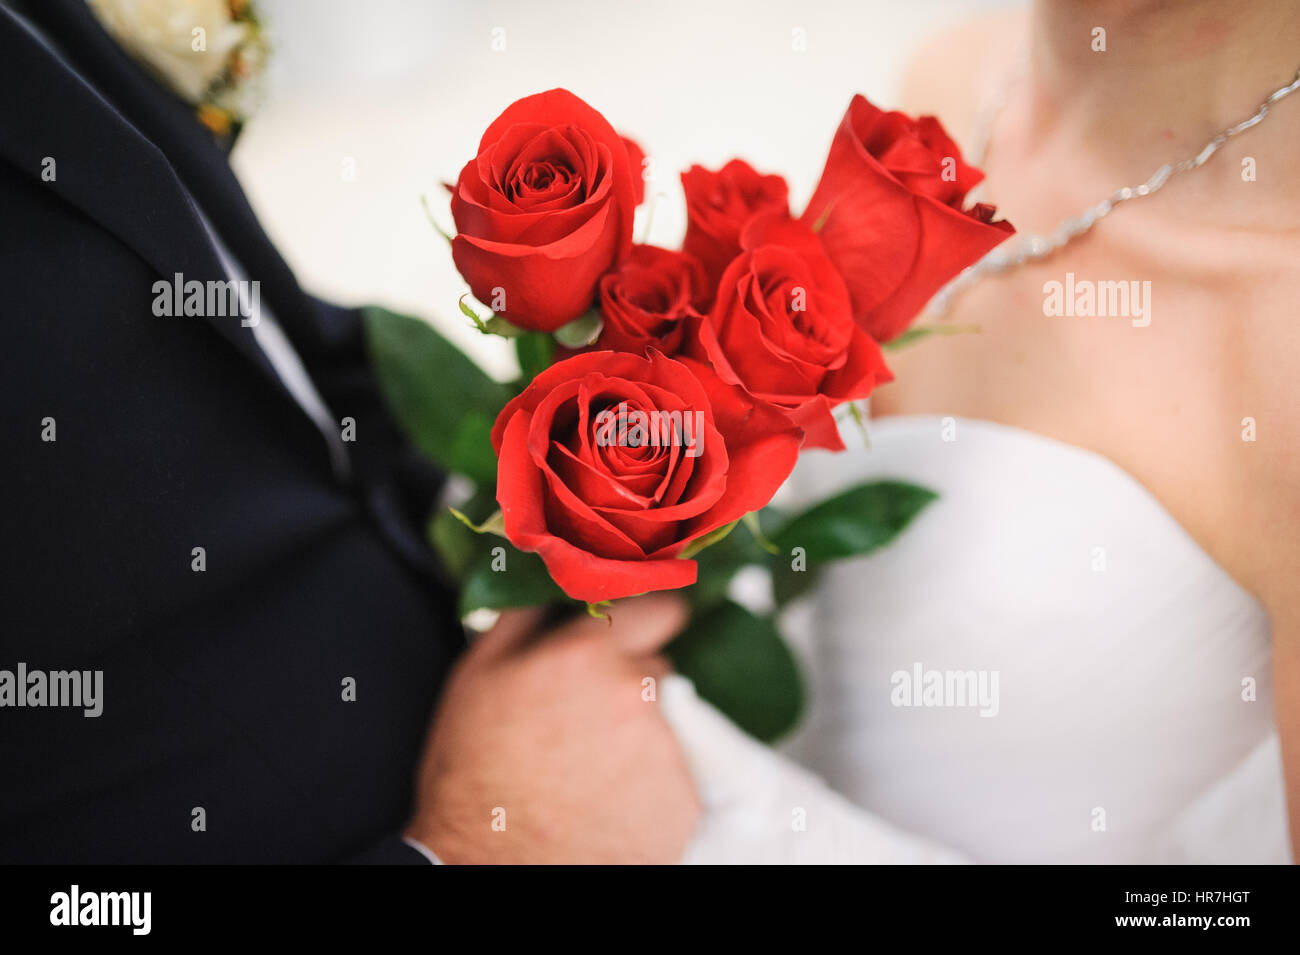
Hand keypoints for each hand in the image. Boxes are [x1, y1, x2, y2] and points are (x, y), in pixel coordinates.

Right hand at [404, 594, 698, 863]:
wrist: (491, 867)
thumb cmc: (475, 776)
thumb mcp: (477, 675)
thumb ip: (528, 614)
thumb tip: (559, 583)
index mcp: (588, 654)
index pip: (661, 607)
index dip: (648, 617)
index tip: (642, 629)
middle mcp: (638, 694)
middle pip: (657, 667)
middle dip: (627, 683)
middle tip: (583, 718)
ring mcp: (666, 749)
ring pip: (666, 721)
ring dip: (638, 734)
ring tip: (589, 765)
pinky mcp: (684, 799)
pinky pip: (676, 771)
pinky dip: (650, 780)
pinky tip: (606, 795)